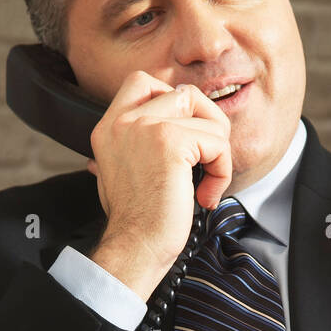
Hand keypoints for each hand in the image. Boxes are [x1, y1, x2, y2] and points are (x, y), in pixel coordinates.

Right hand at [85, 70, 232, 293]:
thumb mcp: (125, 171)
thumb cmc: (137, 221)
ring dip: (217, 152)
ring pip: (206, 117)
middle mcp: (123, 121)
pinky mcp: (170, 141)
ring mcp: (145, 127)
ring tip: (205, 184)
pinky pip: (217, 142)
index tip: (184, 140)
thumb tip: (178, 126)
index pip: (142, 81)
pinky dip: (221, 171)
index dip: (174, 101)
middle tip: (206, 160)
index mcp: (109, 127)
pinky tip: (205, 196)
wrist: (134, 249)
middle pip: (184, 93)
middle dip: (207, 125)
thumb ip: (140, 143)